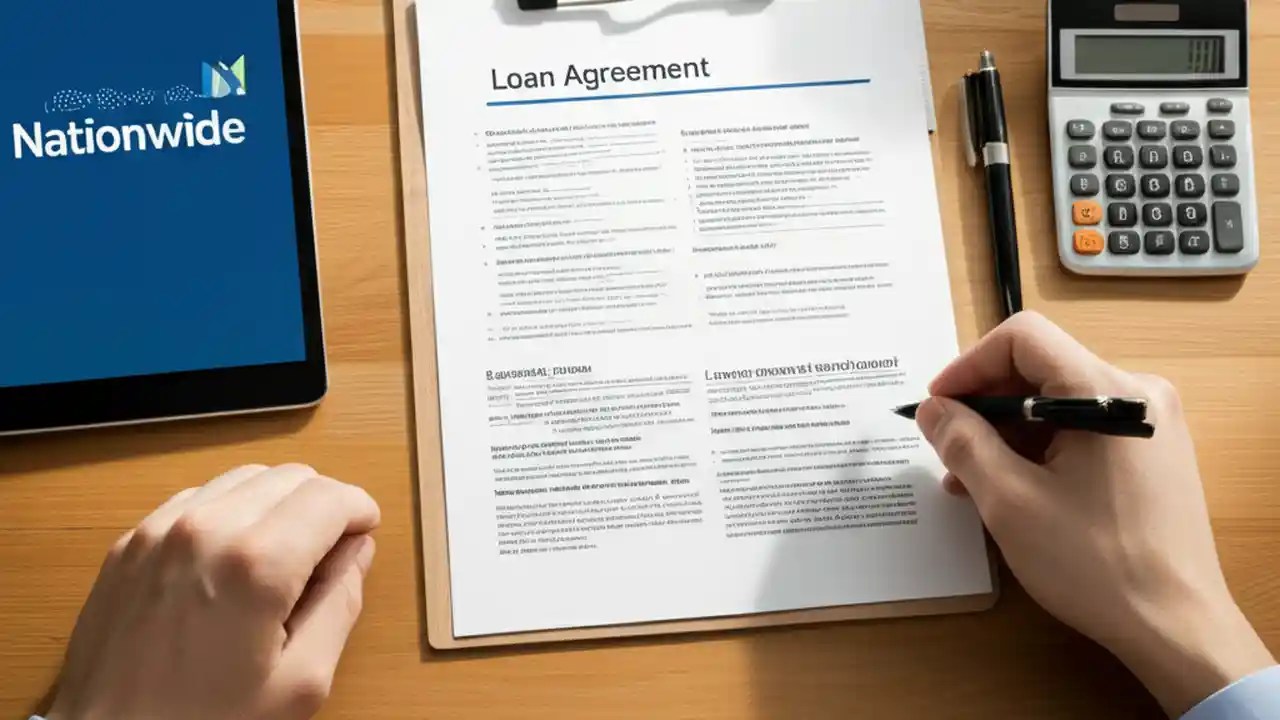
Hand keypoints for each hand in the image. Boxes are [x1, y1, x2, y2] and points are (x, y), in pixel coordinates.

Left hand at [47, 464, 380, 719]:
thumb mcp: (301, 681)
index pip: (330, 497)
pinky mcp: (130, 542)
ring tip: (281, 555)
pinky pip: (199, 498)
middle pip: (291, 476)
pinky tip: (233, 557)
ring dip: (277, 502)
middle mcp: (206, 530)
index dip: (359, 510)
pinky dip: (231, 511)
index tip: (364, 532)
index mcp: (256, 565)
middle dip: (322, 505)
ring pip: (245, 477)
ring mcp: (160, 531)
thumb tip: (356, 550)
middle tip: (328, 552)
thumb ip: (340, 604)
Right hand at [915, 312, 1272, 715]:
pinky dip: (1039, 448)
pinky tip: (1008, 487)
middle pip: (1040, 369)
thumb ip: (964, 444)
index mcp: (1109, 393)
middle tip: (946, 447)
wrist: (1176, 627)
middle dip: (984, 404)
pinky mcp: (1150, 452)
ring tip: (968, 479)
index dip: (970, 365)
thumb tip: (933, 411)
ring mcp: (1149, 423)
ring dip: (1006, 432)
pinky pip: (1080, 429)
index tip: (938, 407)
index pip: (1024, 338)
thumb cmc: (1097, 565)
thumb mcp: (1010, 502)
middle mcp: (1138, 393)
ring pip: (1056, 402)